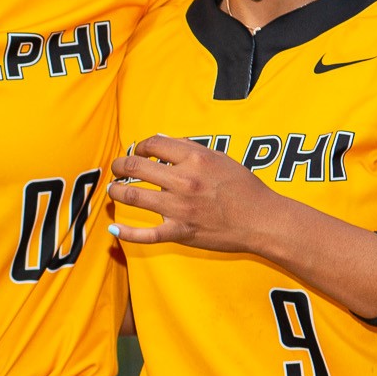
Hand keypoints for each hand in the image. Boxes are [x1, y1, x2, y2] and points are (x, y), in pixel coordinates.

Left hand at [106, 135, 281, 251]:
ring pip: (134, 195)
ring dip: (117, 190)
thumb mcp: (220, 158)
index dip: (140, 146)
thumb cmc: (245, 188)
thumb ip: (190, 149)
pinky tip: (114, 229)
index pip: (153, 144)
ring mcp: (180, 208)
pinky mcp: (180, 232)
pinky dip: (126, 233)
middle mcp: (184, 181)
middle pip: (136, 166)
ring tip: (113, 189)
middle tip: (116, 167)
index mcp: (195, 159)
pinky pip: (146, 234)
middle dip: (120, 165)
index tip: (138, 151)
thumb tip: (162, 141)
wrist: (263, 220)